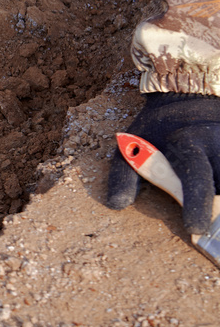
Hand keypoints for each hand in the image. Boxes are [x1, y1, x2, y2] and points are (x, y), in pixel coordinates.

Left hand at [107, 93, 219, 233]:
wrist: (186, 96)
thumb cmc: (155, 131)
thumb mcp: (130, 147)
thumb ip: (124, 176)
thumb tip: (117, 205)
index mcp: (186, 144)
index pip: (196, 176)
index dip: (197, 203)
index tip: (197, 228)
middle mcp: (217, 144)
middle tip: (216, 231)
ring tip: (218, 220)